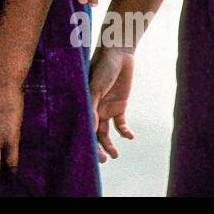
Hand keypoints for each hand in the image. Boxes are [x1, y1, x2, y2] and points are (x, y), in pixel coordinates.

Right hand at [89, 47, 134, 161]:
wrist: (119, 53)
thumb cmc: (102, 66)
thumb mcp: (96, 86)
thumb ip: (93, 105)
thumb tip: (90, 127)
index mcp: (84, 104)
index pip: (83, 126)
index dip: (86, 140)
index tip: (90, 154)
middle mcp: (94, 108)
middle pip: (93, 133)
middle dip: (97, 147)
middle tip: (103, 160)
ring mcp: (107, 108)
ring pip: (106, 132)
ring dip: (110, 144)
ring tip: (115, 156)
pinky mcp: (120, 106)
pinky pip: (121, 123)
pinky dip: (125, 132)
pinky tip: (129, 137)